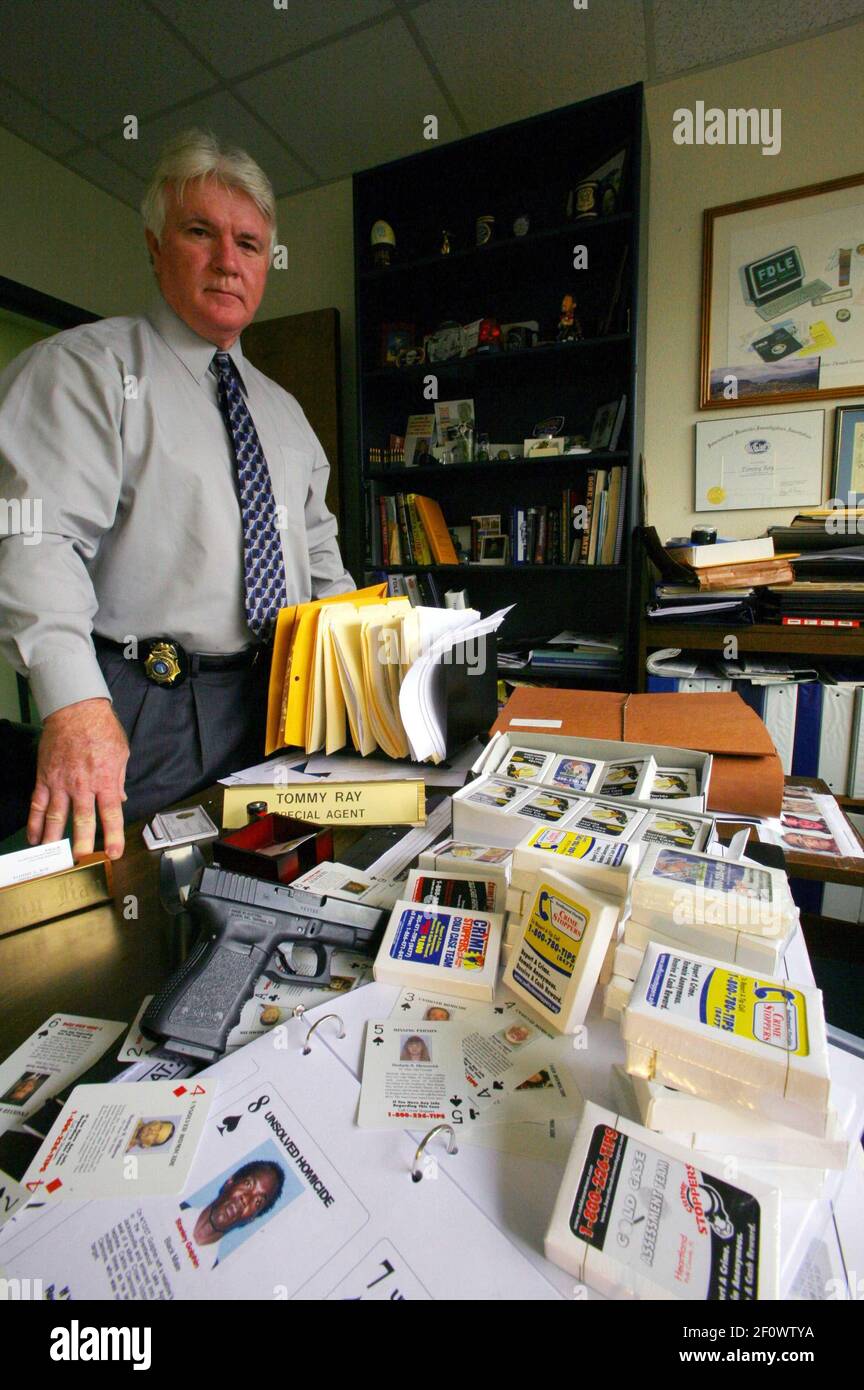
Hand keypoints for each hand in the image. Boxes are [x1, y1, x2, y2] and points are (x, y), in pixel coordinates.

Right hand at [28, 698, 128, 859]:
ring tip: (54, 859)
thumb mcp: (121, 754)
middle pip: (83, 821)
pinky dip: (35, 824)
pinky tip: (35, 839)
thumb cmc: (101, 729)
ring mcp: (61, 783)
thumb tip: (121, 799)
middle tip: (81, 862)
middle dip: (83, 845)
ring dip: (55, 841)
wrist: (75, 710)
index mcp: (105, 780)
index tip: (113, 853)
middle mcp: (82, 785)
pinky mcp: (44, 778)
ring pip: (57, 818)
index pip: (111, 814)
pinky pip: (38, 805)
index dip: (113, 836)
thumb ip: (119, 780)